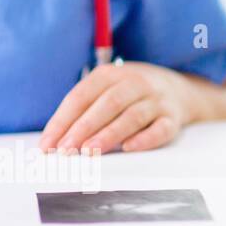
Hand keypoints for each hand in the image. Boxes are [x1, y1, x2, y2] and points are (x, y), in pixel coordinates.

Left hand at [39, 61, 192, 153]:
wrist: (177, 88)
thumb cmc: (128, 93)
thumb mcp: (104, 90)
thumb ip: (81, 111)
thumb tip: (54, 141)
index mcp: (108, 75)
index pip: (80, 97)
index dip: (62, 121)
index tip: (48, 144)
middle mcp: (134, 83)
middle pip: (106, 105)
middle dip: (82, 128)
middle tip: (65, 150)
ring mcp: (155, 100)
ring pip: (131, 116)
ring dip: (108, 134)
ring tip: (89, 151)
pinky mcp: (173, 118)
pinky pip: (161, 128)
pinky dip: (145, 139)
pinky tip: (128, 148)